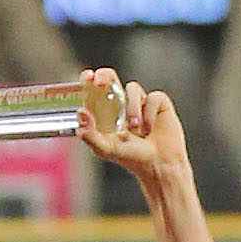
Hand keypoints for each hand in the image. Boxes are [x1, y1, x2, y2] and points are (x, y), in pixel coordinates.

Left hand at [75, 67, 190, 199]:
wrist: (159, 166)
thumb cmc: (132, 158)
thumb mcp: (106, 149)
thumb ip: (90, 135)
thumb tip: (81, 114)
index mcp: (106, 111)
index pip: (94, 89)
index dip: (89, 79)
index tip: (87, 77)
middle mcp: (122, 103)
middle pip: (110, 77)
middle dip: (105, 75)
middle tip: (101, 83)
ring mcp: (140, 101)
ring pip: (132, 89)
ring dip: (132, 107)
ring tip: (135, 128)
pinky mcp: (158, 103)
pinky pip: (152, 98)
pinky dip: (149, 114)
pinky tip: (149, 130)